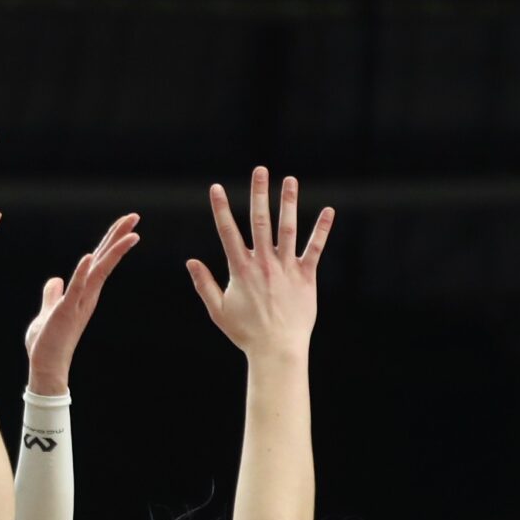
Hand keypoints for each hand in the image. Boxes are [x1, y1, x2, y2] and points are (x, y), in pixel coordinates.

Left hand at [24, 213, 141, 391]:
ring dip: (113, 251)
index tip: (125, 224)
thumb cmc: (47, 341)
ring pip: (99, 271)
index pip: (99, 261)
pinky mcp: (67, 312)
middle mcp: (86, 295)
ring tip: (130, 232)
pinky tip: (89, 256)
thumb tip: (55, 280)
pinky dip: (82, 272)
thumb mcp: (48, 311)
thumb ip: (53, 295)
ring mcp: (79, 303)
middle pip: (105, 261)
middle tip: (135, 217)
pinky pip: (77, 288)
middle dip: (119, 238)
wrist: (44, 366)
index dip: (111, 242)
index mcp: (83, 292)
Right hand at [189, 167, 331, 358]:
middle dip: (259, 193)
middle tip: (260, 170)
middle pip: (260, 221)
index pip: (227, 231)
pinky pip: (315, 248)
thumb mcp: (218, 310)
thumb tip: (190, 262)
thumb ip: (204, 284)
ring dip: (289, 202)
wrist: (276, 349)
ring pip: (288, 229)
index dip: (220, 208)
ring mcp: (286, 268)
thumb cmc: (246, 332)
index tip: (215, 187)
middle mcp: (264, 263)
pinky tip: (329, 211)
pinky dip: (322, 230)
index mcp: (241, 269)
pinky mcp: (306, 276)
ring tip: (290, 180)